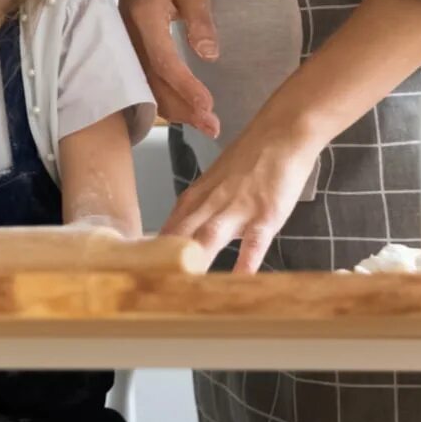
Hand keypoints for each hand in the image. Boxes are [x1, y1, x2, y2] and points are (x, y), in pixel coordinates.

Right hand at [116, 0, 220, 136]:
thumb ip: (200, 18)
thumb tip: (208, 56)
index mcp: (144, 18)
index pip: (164, 61)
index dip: (186, 87)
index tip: (209, 106)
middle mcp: (128, 35)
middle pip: (151, 82)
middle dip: (182, 108)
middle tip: (212, 128)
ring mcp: (124, 42)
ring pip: (144, 84)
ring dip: (173, 107)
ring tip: (202, 123)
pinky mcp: (128, 45)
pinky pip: (141, 77)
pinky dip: (161, 96)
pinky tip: (180, 106)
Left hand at [160, 110, 321, 272]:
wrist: (279, 135)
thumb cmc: (249, 160)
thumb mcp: (216, 183)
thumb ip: (200, 208)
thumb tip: (182, 234)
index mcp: (195, 197)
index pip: (168, 228)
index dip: (154, 252)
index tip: (142, 274)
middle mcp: (210, 203)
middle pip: (181, 234)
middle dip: (165, 261)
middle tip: (150, 284)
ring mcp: (236, 209)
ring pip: (209, 237)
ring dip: (193, 260)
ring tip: (180, 286)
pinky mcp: (265, 214)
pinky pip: (253, 242)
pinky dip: (245, 263)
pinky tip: (238, 282)